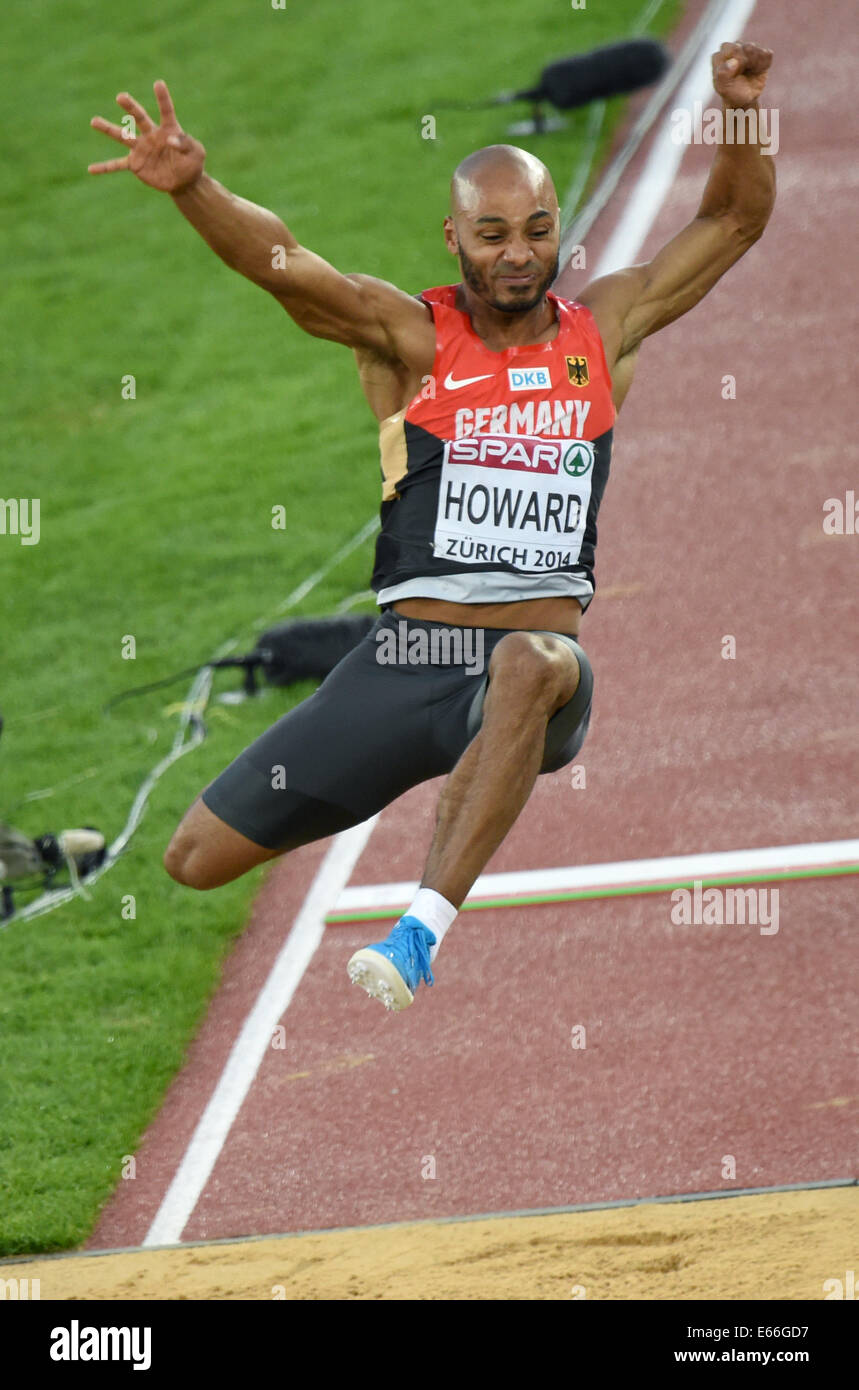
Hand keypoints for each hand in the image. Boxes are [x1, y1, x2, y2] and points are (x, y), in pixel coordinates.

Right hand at [88, 80, 205, 193]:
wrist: (183, 181)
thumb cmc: (192, 163)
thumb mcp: (196, 153)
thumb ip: (186, 144)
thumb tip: (171, 140)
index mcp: (168, 129)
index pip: (166, 111)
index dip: (163, 98)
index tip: (159, 83)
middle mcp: (151, 135)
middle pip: (139, 118)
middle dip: (130, 107)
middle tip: (121, 97)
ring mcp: (141, 149)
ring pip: (123, 136)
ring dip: (108, 129)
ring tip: (94, 121)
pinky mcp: (136, 164)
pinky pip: (117, 165)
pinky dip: (105, 167)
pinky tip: (91, 169)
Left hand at [711, 41, 772, 107]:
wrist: (744, 100)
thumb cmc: (731, 93)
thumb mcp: (723, 88)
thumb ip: (723, 75)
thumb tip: (733, 61)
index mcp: (720, 56)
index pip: (733, 49)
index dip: (738, 62)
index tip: (735, 74)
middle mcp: (733, 48)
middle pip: (748, 48)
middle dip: (748, 62)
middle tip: (744, 74)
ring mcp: (746, 48)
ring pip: (757, 50)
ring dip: (756, 65)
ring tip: (751, 74)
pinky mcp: (759, 52)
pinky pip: (767, 54)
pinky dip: (764, 65)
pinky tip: (758, 72)